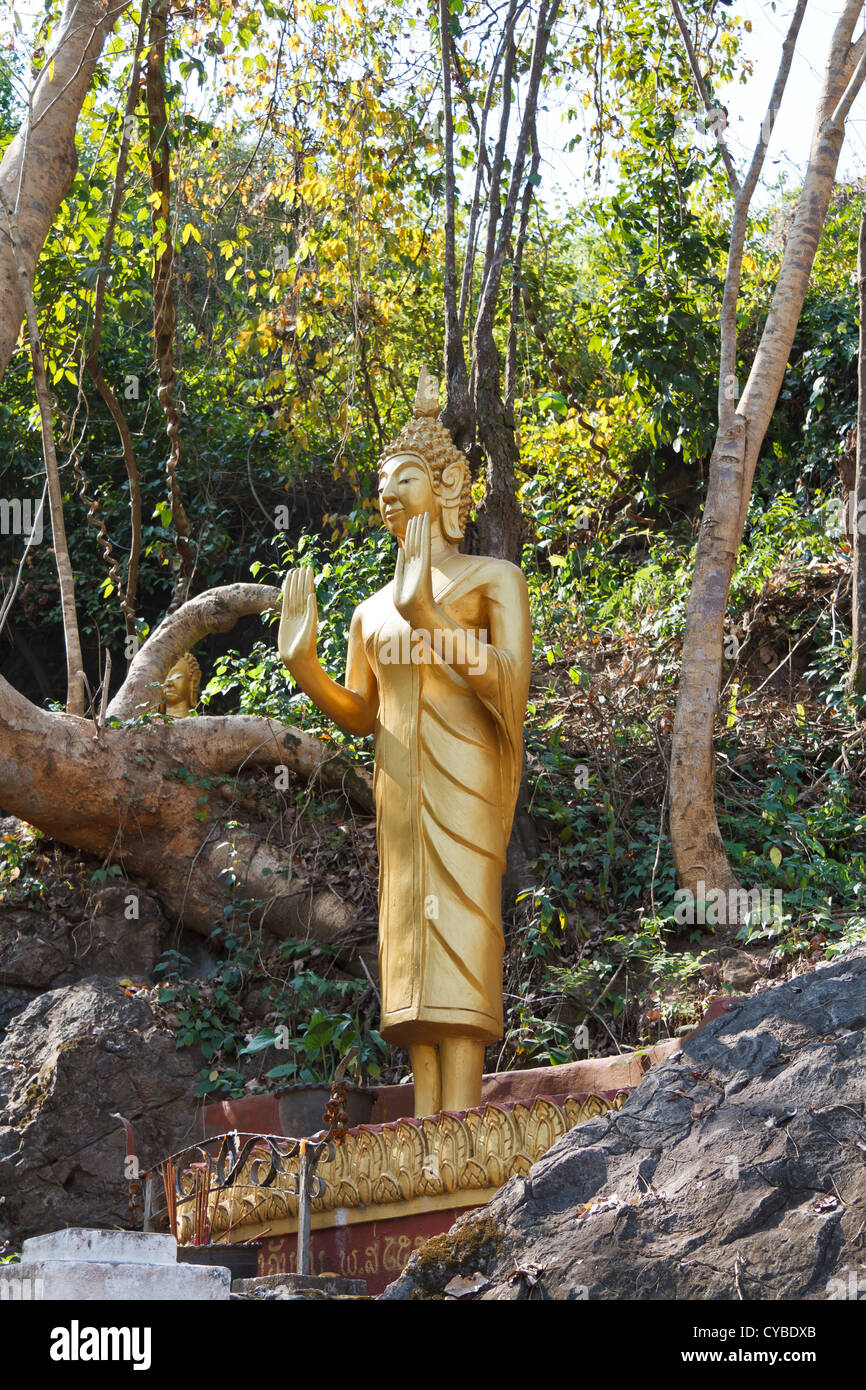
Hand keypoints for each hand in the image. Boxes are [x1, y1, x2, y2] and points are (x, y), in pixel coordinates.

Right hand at [278, 566, 317, 669]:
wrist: (297, 660)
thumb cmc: (306, 647)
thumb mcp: (310, 628)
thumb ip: (311, 611)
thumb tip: (311, 594)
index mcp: (311, 613)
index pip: (308, 593)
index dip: (308, 581)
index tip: (308, 570)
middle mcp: (303, 613)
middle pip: (301, 592)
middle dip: (301, 580)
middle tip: (301, 567)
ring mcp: (294, 616)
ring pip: (293, 597)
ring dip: (294, 585)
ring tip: (294, 573)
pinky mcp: (285, 621)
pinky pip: (286, 604)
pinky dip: (286, 595)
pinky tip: (287, 587)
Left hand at [394, 512, 435, 626]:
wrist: (416, 613)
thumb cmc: (406, 606)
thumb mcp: (398, 584)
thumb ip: (399, 567)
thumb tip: (400, 550)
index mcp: (409, 569)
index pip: (409, 549)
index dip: (409, 537)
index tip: (411, 526)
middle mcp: (416, 564)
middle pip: (415, 542)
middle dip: (416, 529)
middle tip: (418, 515)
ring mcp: (420, 563)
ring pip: (420, 541)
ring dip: (421, 527)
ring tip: (422, 515)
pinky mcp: (424, 563)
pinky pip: (424, 544)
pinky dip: (424, 533)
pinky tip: (423, 522)